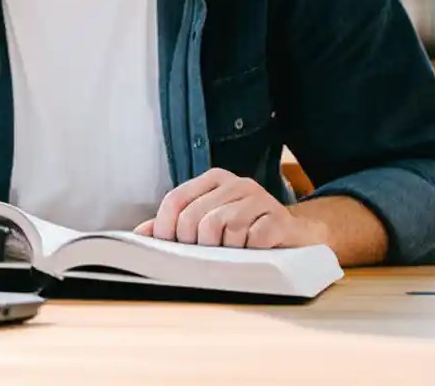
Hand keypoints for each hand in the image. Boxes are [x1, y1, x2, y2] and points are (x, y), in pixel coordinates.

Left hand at [133, 168, 327, 248]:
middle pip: (196, 218)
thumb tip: (140, 234)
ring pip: (223, 228)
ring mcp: (259, 199)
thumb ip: (175, 225)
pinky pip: (252, 238)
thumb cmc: (245, 229)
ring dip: (224, 249)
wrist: (295, 235)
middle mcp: (236, 184)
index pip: (176, 199)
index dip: (166, 228)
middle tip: (207, 253)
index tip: (169, 247)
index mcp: (213, 180)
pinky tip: (253, 250)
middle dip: (196, 245)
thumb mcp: (209, 221)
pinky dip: (248, 251)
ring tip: (233, 251)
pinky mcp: (278, 218)